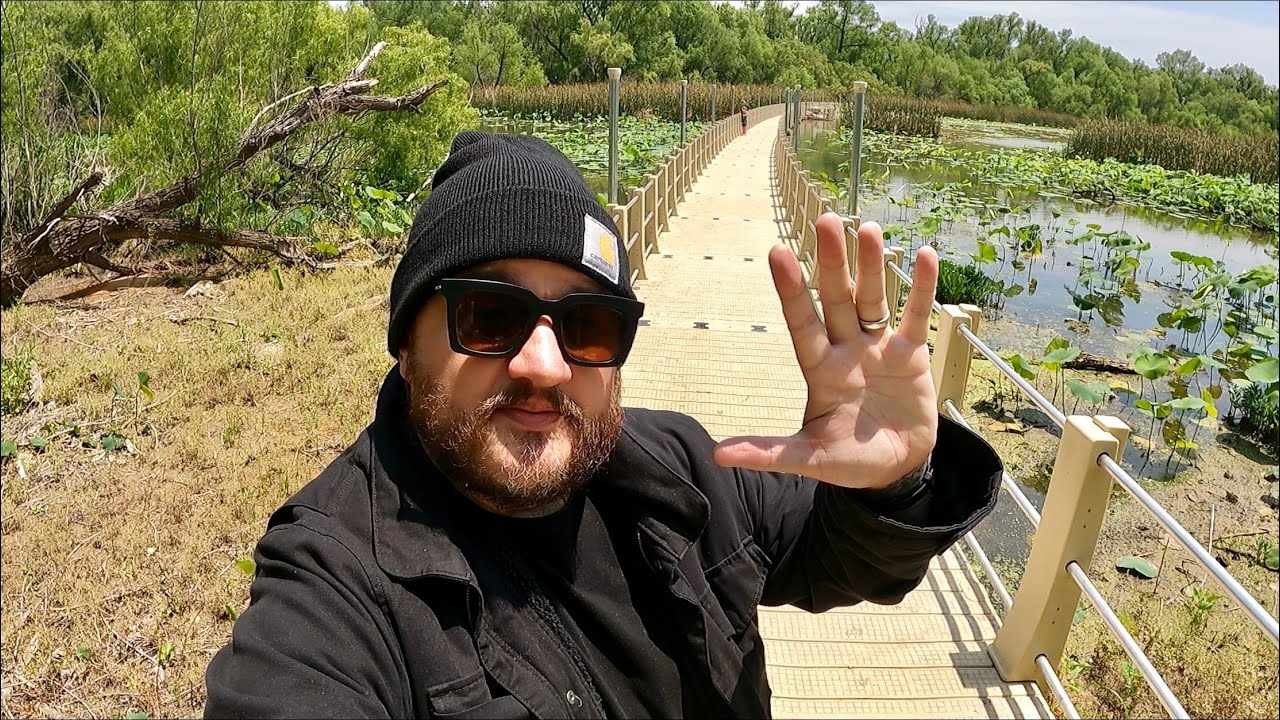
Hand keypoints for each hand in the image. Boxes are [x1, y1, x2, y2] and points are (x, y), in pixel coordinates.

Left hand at [713, 212, 939, 489]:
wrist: (896, 469)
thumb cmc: (848, 462)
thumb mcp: (809, 458)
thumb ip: (769, 453)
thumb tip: (718, 455)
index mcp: (820, 369)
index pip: (802, 322)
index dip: (791, 290)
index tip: (777, 252)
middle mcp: (846, 349)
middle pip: (836, 299)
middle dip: (832, 261)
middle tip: (826, 219)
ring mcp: (878, 348)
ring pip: (873, 298)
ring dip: (872, 266)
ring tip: (869, 228)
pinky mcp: (912, 355)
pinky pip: (915, 315)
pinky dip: (920, 287)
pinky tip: (923, 254)